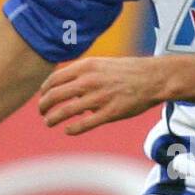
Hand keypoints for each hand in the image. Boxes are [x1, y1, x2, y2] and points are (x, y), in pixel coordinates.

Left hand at [37, 57, 163, 134]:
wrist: (152, 78)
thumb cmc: (126, 72)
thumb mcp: (101, 64)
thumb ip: (82, 74)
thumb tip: (66, 87)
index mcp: (86, 67)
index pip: (54, 80)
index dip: (44, 91)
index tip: (43, 97)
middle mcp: (89, 81)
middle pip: (55, 96)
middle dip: (43, 106)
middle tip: (42, 112)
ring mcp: (99, 98)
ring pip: (66, 111)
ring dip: (53, 119)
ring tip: (49, 122)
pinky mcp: (110, 113)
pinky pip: (84, 124)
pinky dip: (72, 129)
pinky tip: (68, 130)